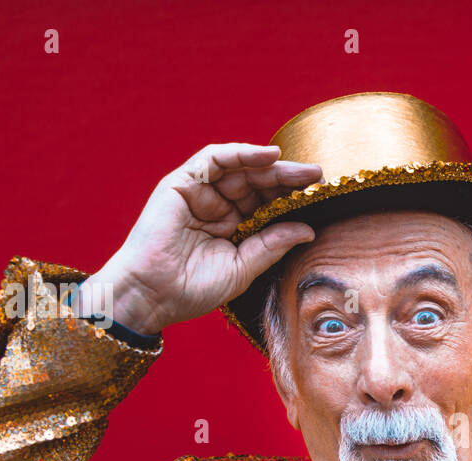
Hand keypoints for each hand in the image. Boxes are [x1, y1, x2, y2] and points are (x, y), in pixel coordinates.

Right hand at [77, 144, 322, 335]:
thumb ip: (272, 245)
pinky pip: (214, 160)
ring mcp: (199, 193)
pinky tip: (268, 156)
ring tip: (299, 169)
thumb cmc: (192, 288)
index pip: (266, 203)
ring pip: (239, 168)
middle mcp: (217, 206)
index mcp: (232, 226)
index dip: (291, 197)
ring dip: (270, 165)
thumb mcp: (243, 267)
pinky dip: (240, 154)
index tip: (319, 194)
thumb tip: (308, 229)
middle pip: (256, 182)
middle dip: (286, 178)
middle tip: (316, 174)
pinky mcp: (181, 183)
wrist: (152, 295)